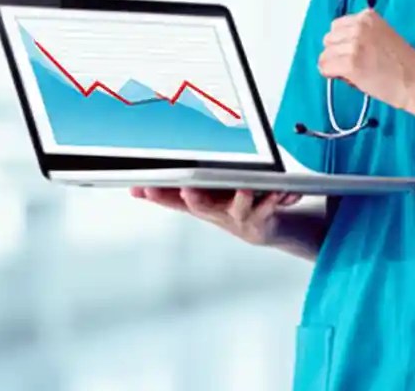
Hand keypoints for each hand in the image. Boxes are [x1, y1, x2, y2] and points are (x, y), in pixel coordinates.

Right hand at [129, 187, 302, 245]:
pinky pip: (269, 208)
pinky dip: (276, 198)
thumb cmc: (226, 205)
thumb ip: (170, 191)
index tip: (144, 188)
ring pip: (239, 207)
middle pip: (200, 206)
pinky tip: (280, 191)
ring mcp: (237, 218)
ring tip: (245, 189)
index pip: (172, 199)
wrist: (262, 228)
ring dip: (242, 198)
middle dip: (194, 198)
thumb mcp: (198, 198)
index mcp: (198, 203)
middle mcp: (215, 212)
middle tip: (187, 190)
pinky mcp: (259, 220)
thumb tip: (134, 189)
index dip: (158, 195)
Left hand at [319, 8, 414, 112]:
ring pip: (324, 55)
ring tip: (356, 73)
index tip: (356, 53)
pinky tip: (348, 78)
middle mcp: (359, 26)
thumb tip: (337, 49)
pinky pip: (324, 67)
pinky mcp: (350, 63)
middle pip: (328, 39)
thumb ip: (360, 36)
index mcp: (368, 16)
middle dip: (337, 53)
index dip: (343, 43)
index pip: (336, 26)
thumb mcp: (382, 37)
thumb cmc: (404, 65)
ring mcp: (354, 44)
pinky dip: (331, 74)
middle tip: (356, 65)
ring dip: (335, 65)